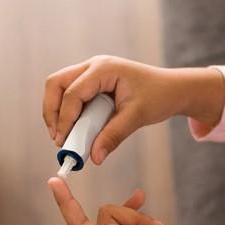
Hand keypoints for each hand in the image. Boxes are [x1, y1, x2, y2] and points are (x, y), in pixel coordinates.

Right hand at [42, 55, 182, 165]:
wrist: (172, 89)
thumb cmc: (158, 97)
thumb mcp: (137, 117)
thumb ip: (114, 136)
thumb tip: (94, 158)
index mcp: (104, 69)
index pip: (73, 93)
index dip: (64, 119)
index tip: (63, 143)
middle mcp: (93, 66)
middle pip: (56, 84)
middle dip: (51, 111)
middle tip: (57, 138)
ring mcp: (91, 72)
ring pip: (59, 87)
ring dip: (57, 111)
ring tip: (64, 136)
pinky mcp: (92, 82)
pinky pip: (70, 94)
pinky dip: (67, 111)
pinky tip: (75, 130)